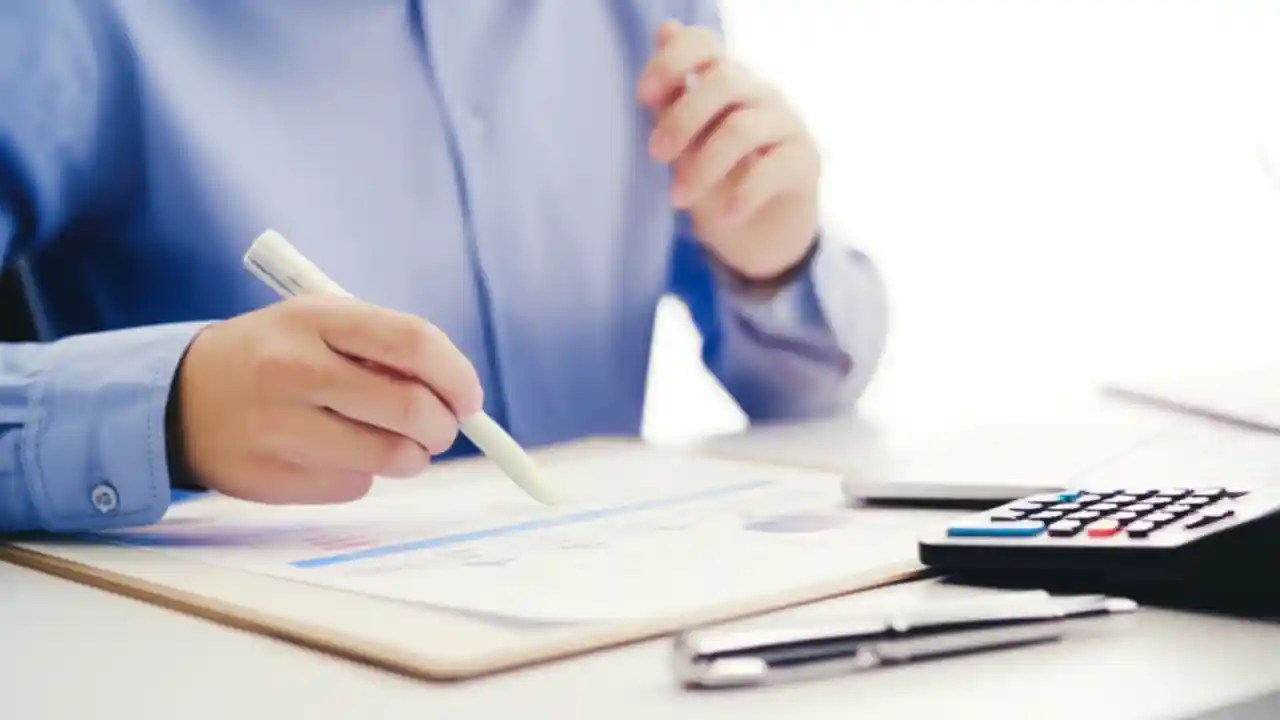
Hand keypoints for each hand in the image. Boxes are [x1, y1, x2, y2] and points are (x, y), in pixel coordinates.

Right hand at [176, 296, 482, 503]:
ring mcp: (280, 428)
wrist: (178, 399)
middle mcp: (294, 370)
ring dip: (411, 456)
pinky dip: (363, 474)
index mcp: (314, 318)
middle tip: (442, 429)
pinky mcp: (274, 478)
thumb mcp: (318, 325)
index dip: (456, 375)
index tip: (469, 398)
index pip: (414, 341)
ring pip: (391, 457)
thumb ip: (384, 347)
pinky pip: (354, 485)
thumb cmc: (275, 356)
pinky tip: (331, 453)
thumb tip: (461, 395)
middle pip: (410, 408)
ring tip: (394, 443)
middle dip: (444, 426)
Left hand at [638, 19, 820, 282]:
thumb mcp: (686, 145)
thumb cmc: (718, 181)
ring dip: (703, 167)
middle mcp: (759, 93)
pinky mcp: (805, 161)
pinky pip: (773, 169)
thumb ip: (672, 100)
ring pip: (742, 129)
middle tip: (655, 154)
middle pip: (724, 81)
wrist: (760, 234)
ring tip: (678, 198)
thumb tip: (664, 32)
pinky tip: (723, 217)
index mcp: (724, 81)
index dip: (673, 60)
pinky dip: (742, 196)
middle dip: (682, 118)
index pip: (704, 44)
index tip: (643, 96)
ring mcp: (786, 124)